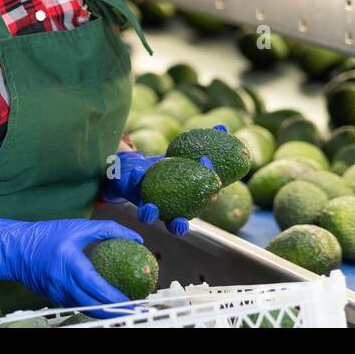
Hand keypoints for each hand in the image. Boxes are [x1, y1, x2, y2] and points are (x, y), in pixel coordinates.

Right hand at [0, 214, 144, 316]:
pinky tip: (103, 305)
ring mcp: (58, 293)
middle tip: (132, 311)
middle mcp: (63, 282)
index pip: (96, 286)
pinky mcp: (55, 298)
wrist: (16, 249)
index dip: (114, 297)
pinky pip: (77, 305)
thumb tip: (134, 238)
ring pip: (85, 309)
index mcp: (70, 263)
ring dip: (104, 312)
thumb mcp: (79, 227)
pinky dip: (91, 307)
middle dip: (114, 311)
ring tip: (122, 310)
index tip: (130, 300)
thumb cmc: (46, 236)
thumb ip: (108, 230)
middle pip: (92, 305)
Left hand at [101, 128, 220, 235]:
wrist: (136, 165)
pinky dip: (137, 179)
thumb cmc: (165, 164)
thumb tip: (223, 126)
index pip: (198, 204)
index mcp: (183, 202)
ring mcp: (147, 202)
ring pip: (148, 216)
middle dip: (178, 227)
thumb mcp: (183, 154)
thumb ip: (203, 143)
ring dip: (149, 214)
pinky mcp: (131, 192)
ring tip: (151, 208)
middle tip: (180, 222)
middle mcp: (165, 208)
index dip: (207, 197)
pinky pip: (134, 188)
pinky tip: (138, 172)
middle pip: (174, 225)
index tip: (212, 182)